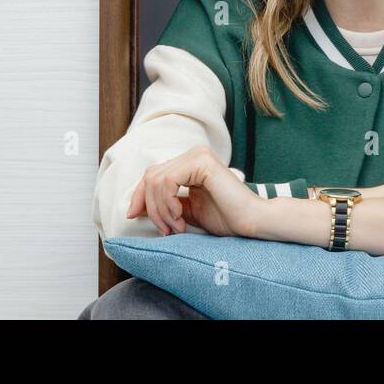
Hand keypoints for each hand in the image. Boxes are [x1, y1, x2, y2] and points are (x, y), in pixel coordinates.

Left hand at [125, 146, 263, 238]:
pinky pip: (168, 180)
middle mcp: (193, 154)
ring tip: (176, 226)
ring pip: (156, 179)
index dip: (139, 196)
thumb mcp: (186, 211)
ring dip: (160, 209)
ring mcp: (198, 155)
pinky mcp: (202, 162)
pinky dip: (167, 203)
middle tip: (166, 229)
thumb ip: (165, 204)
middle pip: (151, 176)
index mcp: (189, 163)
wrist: (251, 223)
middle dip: (150, 207)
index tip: (133, 217)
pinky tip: (180, 217)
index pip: (152, 174)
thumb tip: (135, 207)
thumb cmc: (225, 219)